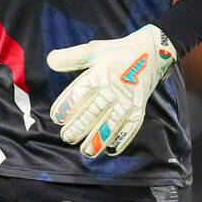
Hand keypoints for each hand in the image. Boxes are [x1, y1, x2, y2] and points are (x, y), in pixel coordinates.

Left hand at [47, 24, 176, 158]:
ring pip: (111, 123)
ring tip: (85, 151)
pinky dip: (122, 139)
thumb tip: (49, 60)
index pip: (81, 91)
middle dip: (79, 126)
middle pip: (94, 111)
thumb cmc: (117, 52)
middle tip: (67, 137)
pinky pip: (131, 126)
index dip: (68, 105)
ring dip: (99, 139)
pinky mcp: (139, 107)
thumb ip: (71, 57)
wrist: (152, 52)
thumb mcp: (94, 50)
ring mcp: (128, 100)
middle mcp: (114, 88)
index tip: (56, 118)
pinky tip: (111, 150)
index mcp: (101, 72)